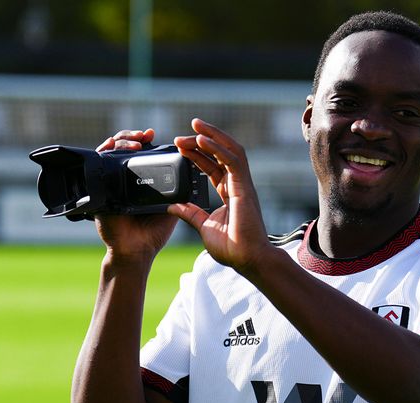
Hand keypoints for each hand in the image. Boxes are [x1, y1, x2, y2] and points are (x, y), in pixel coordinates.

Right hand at [93, 129, 177, 259]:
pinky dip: (107, 152)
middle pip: (123, 146)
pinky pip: (99, 164)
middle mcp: (123, 179)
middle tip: (144, 136)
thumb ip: (178, 190)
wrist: (136, 251)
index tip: (152, 135)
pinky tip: (117, 148)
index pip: (139, 152)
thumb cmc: (154, 233)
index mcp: (139, 181)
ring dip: (122, 141)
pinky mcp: (99, 188)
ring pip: (110, 150)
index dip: (144, 140)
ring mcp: (109, 182)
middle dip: (132, 136)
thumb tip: (192, 169)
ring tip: (135, 142)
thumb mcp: (172, 207)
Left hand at [169, 119, 275, 274]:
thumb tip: (172, 206)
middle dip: (204, 140)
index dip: (198, 155)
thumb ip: (190, 214)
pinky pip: (232, 161)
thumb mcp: (204, 226)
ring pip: (230, 150)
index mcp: (229, 193)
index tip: (181, 146)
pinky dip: (218, 148)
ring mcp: (243, 185)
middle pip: (222, 154)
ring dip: (212, 136)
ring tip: (195, 125)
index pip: (213, 166)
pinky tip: (202, 140)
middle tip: (184, 131)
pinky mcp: (244, 188)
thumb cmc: (232, 248)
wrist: (247, 259)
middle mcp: (238, 185)